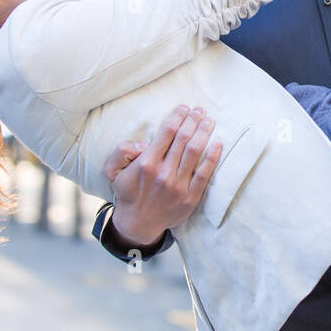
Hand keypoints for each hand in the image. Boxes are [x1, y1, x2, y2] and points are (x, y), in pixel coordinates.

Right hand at [101, 104, 222, 245]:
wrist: (138, 223)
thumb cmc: (127, 192)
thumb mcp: (112, 171)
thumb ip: (122, 152)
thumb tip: (142, 143)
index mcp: (146, 163)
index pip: (167, 132)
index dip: (178, 116)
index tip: (184, 108)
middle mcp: (163, 173)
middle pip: (183, 138)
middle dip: (193, 120)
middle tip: (200, 110)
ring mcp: (178, 186)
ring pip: (195, 151)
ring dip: (204, 132)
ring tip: (209, 120)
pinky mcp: (190, 197)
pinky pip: (205, 173)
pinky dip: (213, 156)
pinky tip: (218, 143)